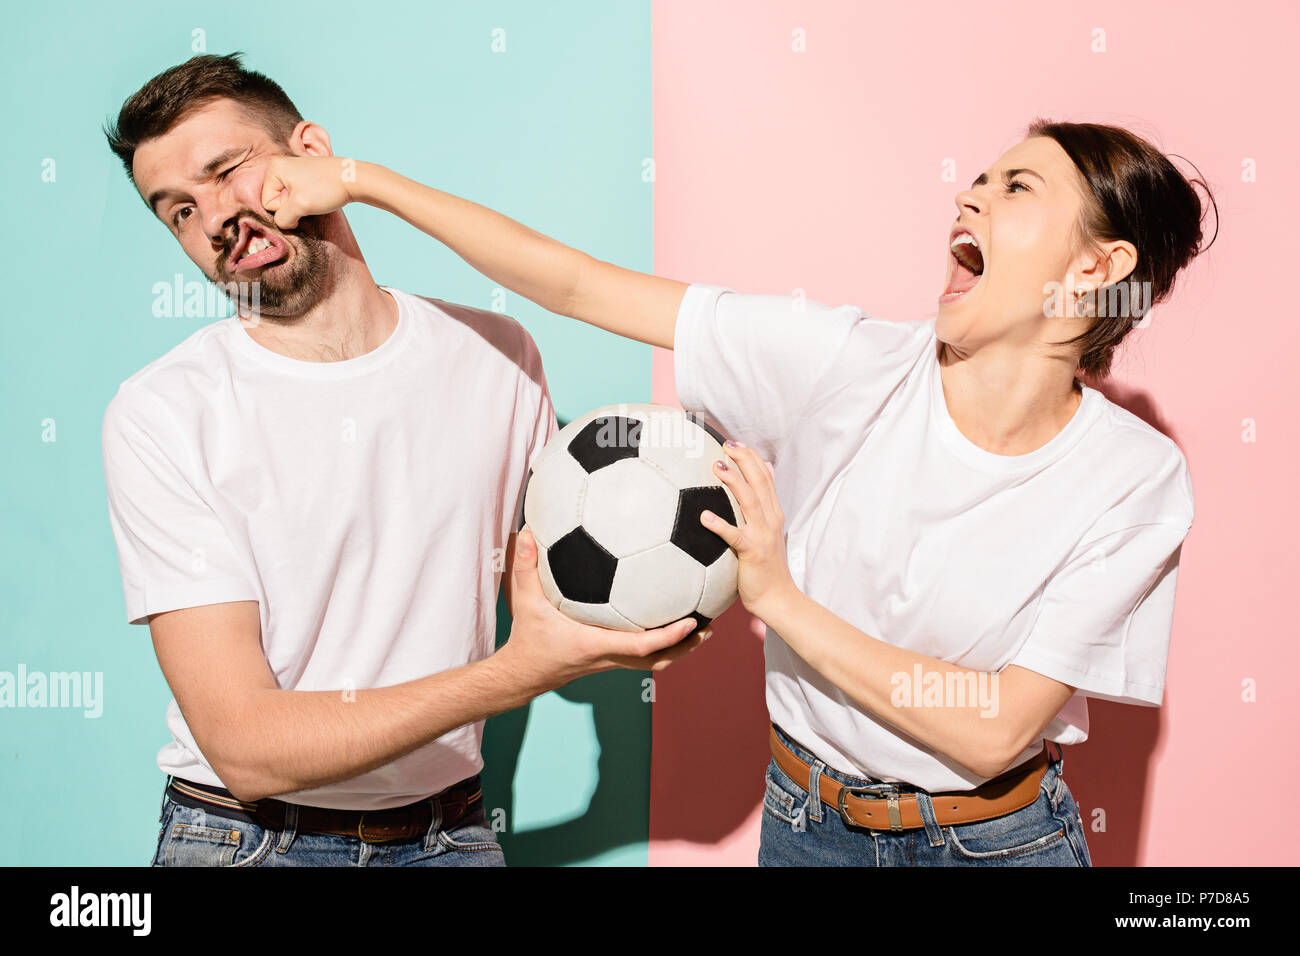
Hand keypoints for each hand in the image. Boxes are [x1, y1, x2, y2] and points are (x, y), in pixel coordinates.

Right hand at [259, 155, 359, 229]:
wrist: (353, 179)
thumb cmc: (326, 189)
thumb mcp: (300, 206)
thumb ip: (283, 218)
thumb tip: (283, 223)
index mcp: (273, 168)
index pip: (268, 203)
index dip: (286, 208)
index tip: (303, 200)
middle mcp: (280, 165)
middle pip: (276, 201)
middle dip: (293, 207)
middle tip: (310, 199)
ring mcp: (293, 170)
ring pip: (288, 200)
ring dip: (301, 205)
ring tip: (316, 197)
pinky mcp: (305, 176)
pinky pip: (298, 195)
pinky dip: (308, 200)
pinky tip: (319, 195)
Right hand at [494, 528, 707, 694]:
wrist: (524, 674)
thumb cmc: (527, 637)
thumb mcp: (524, 601)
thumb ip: (525, 567)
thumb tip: (526, 532)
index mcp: (595, 644)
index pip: (640, 646)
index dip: (668, 636)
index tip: (691, 621)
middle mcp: (609, 657)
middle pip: (659, 659)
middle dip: (686, 645)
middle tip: (710, 624)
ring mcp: (612, 662)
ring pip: (655, 661)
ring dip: (680, 648)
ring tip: (703, 626)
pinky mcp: (610, 660)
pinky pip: (643, 656)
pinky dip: (662, 644)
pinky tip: (669, 622)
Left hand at [701, 440, 797, 619]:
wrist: (777, 598)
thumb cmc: (766, 567)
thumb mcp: (768, 532)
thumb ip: (763, 507)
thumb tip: (761, 479)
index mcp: (773, 513)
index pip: (764, 477)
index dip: (751, 456)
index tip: (734, 442)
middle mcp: (770, 519)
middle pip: (759, 481)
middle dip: (744, 459)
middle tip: (726, 445)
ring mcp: (762, 535)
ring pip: (749, 501)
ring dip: (733, 482)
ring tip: (717, 467)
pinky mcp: (752, 552)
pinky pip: (734, 536)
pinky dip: (720, 525)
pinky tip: (704, 516)